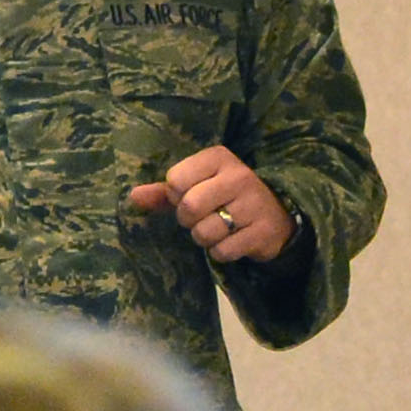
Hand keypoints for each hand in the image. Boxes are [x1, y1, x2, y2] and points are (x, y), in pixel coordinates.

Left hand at [127, 145, 290, 265]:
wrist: (277, 214)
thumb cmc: (228, 196)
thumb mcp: (199, 185)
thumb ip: (165, 192)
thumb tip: (133, 196)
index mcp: (218, 157)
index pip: (176, 180)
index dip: (177, 196)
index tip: (192, 196)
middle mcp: (239, 176)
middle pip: (189, 206)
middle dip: (188, 220)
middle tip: (201, 218)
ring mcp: (254, 205)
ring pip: (205, 232)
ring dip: (204, 238)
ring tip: (217, 230)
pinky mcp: (262, 232)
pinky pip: (223, 251)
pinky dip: (220, 252)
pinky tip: (231, 241)